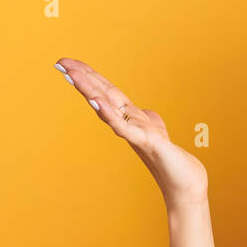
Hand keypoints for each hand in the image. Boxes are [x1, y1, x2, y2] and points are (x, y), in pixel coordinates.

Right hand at [55, 57, 208, 207]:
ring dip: (89, 90)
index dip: (90, 75)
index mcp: (132, 118)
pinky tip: (97, 102)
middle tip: (60, 63)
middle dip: (82, 78)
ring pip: (108, 108)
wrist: (186, 184)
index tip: (69, 62)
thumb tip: (147, 113)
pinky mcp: (146, 143)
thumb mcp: (159, 133)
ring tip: (72, 74)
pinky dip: (110, 114)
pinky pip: (124, 127)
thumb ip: (150, 122)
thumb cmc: (173, 162)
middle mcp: (129, 124)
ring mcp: (135, 133)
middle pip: (102, 95)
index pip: (107, 91)